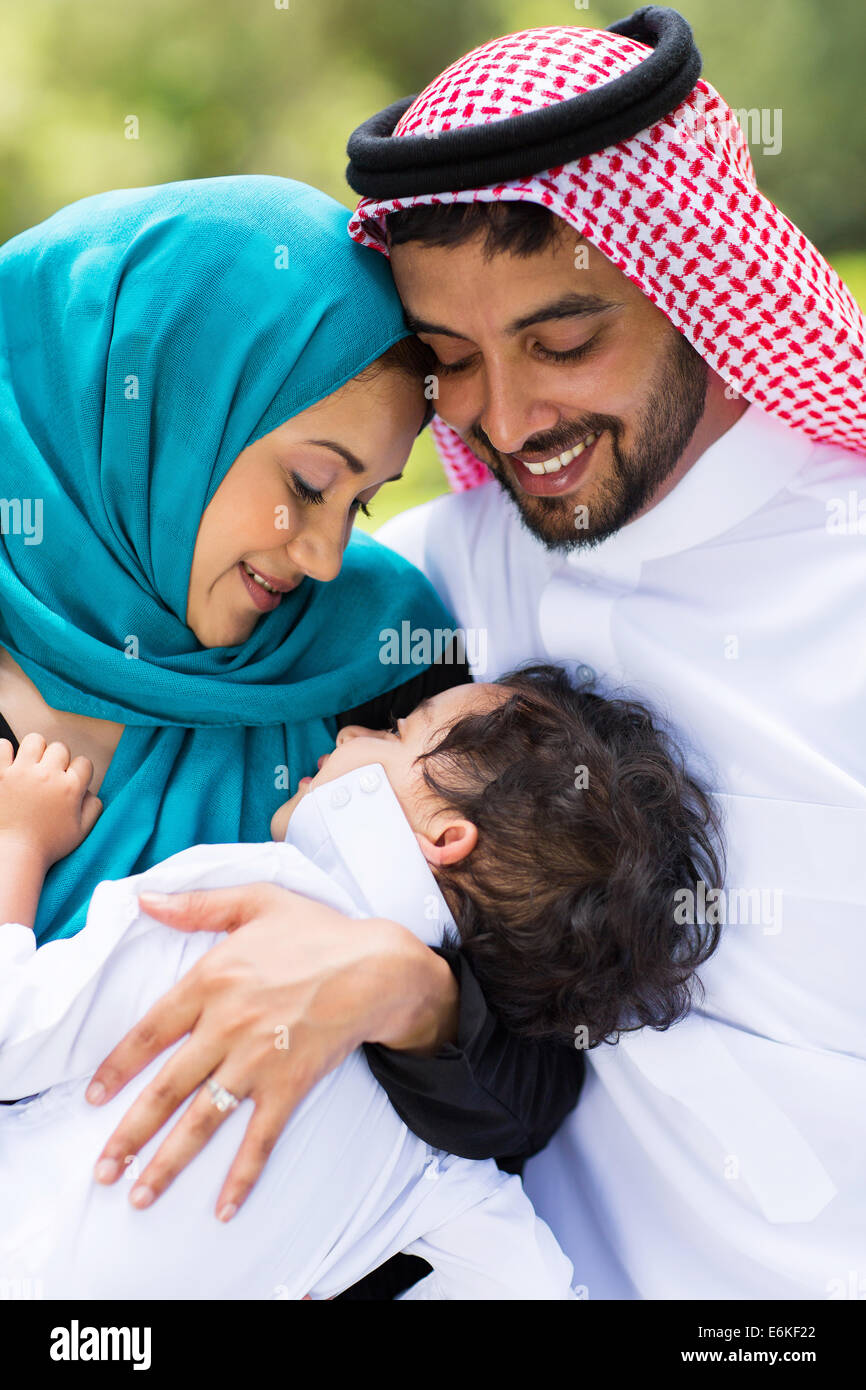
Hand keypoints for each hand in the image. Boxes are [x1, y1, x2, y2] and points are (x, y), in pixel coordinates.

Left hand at [0, 733, 101, 868]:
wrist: (13, 855)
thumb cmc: (46, 846)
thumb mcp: (81, 831)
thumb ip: (93, 807)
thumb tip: (89, 790)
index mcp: (70, 788)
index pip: (84, 762)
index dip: (78, 772)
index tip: (69, 783)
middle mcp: (48, 776)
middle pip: (60, 748)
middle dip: (57, 761)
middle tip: (49, 777)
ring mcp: (21, 773)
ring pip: (35, 740)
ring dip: (35, 751)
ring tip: (30, 767)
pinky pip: (3, 746)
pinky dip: (6, 753)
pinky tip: (9, 766)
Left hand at [87, 882, 457, 1219]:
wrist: (378, 967)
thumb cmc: (319, 932)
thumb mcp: (257, 901)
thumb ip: (198, 904)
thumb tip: (144, 897)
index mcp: (212, 981)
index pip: (150, 1032)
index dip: (118, 1067)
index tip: (94, 1098)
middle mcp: (227, 1026)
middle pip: (166, 1088)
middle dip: (130, 1134)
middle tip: (102, 1170)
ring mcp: (258, 1061)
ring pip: (203, 1120)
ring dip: (168, 1163)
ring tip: (139, 1195)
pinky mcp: (291, 1085)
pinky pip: (260, 1138)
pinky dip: (242, 1176)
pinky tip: (223, 1208)